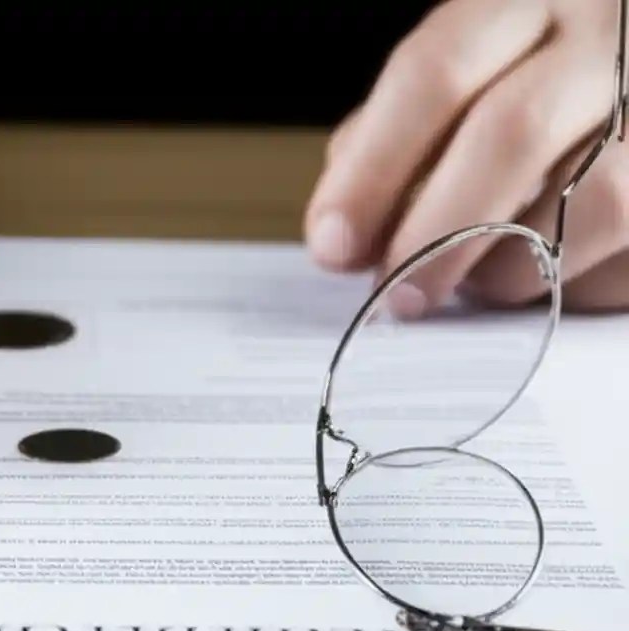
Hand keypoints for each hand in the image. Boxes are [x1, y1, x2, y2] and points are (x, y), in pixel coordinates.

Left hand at [304, 0, 628, 313]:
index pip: (435, 71)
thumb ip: (391, 138)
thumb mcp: (462, 78)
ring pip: (591, 198)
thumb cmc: (532, 84)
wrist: (627, 75)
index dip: (372, 169)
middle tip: (396, 293)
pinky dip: (575, 281)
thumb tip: (342, 232)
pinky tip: (546, 272)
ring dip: (510, 265)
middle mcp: (605, 36)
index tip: (333, 244)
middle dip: (435, 232)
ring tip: (473, 284)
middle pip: (511, 132)